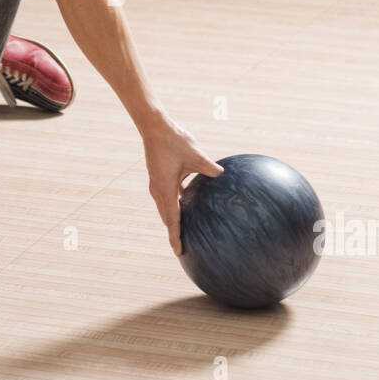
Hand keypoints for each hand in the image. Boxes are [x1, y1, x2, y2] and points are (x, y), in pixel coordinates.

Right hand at [142, 114, 222, 258]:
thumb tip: (223, 175)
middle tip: (182, 248)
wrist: (155, 127)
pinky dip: (176, 205)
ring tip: (183, 230)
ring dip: (173, 220)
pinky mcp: (160, 177)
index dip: (175, 237)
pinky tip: (187, 203)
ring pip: (166, 208)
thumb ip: (209, 167)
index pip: (172, 220)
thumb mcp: (195, 154)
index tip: (179, 252)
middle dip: (174, 233)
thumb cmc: (173, 140)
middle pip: (167, 218)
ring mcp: (157, 184)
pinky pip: (168, 196)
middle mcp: (158, 190)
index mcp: (165, 189)